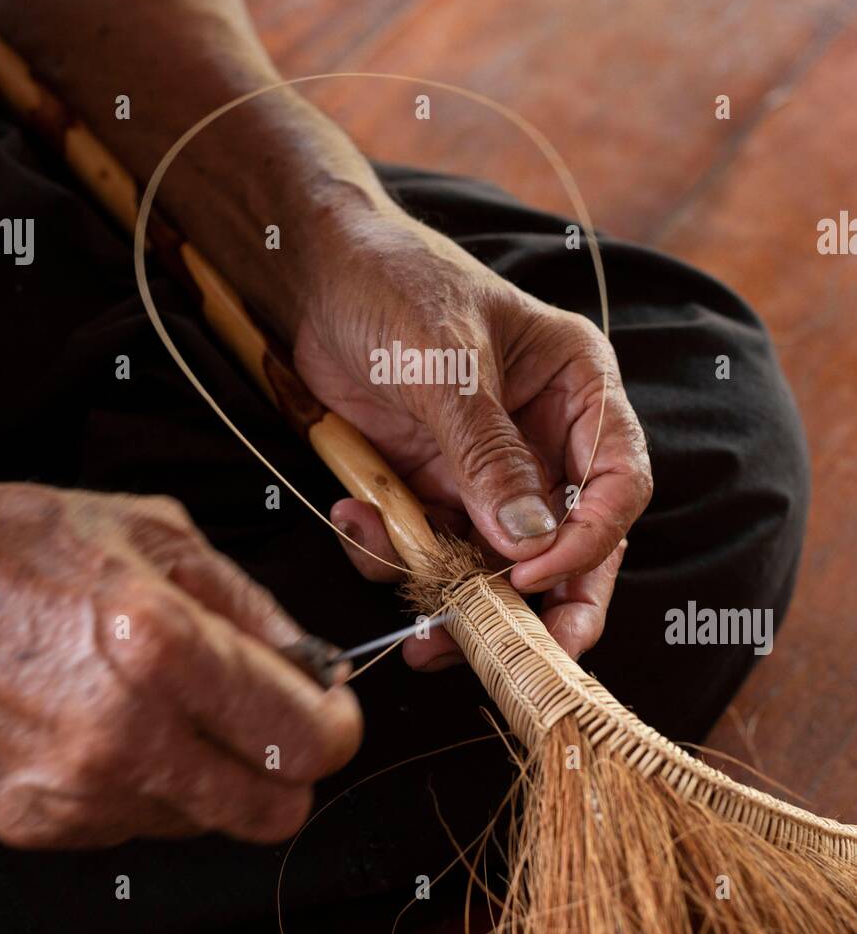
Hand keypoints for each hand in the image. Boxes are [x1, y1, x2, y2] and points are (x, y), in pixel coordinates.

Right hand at [0, 484, 360, 847]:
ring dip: (211, 773)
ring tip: (165, 703)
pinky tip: (113, 723)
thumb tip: (314, 660)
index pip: (305, 739)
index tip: (330, 709)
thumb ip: (249, 605)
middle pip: (271, 810)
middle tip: (270, 720)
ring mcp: (75, 788)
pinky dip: (145, 783)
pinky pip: (132, 823)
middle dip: (288, 768)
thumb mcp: (154, 535)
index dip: (335, 726)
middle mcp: (123, 732)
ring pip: (205, 821)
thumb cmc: (19, 546)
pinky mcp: (34, 819)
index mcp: (162, 645)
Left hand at [294, 202, 651, 668]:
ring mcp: (486, 471)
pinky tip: (355, 519)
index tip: (534, 577)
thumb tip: (530, 544)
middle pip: (570, 543)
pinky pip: (432, 547)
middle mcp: (544, 439)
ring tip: (416, 625)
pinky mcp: (432, 488)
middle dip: (542, 606)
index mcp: (577, 391)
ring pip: (496, 562)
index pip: (619, 481)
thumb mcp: (445, 363)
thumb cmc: (396, 286)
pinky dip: (396, 555)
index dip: (590, 540)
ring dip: (455, 595)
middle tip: (512, 658)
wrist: (315, 276)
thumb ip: (487, 453)